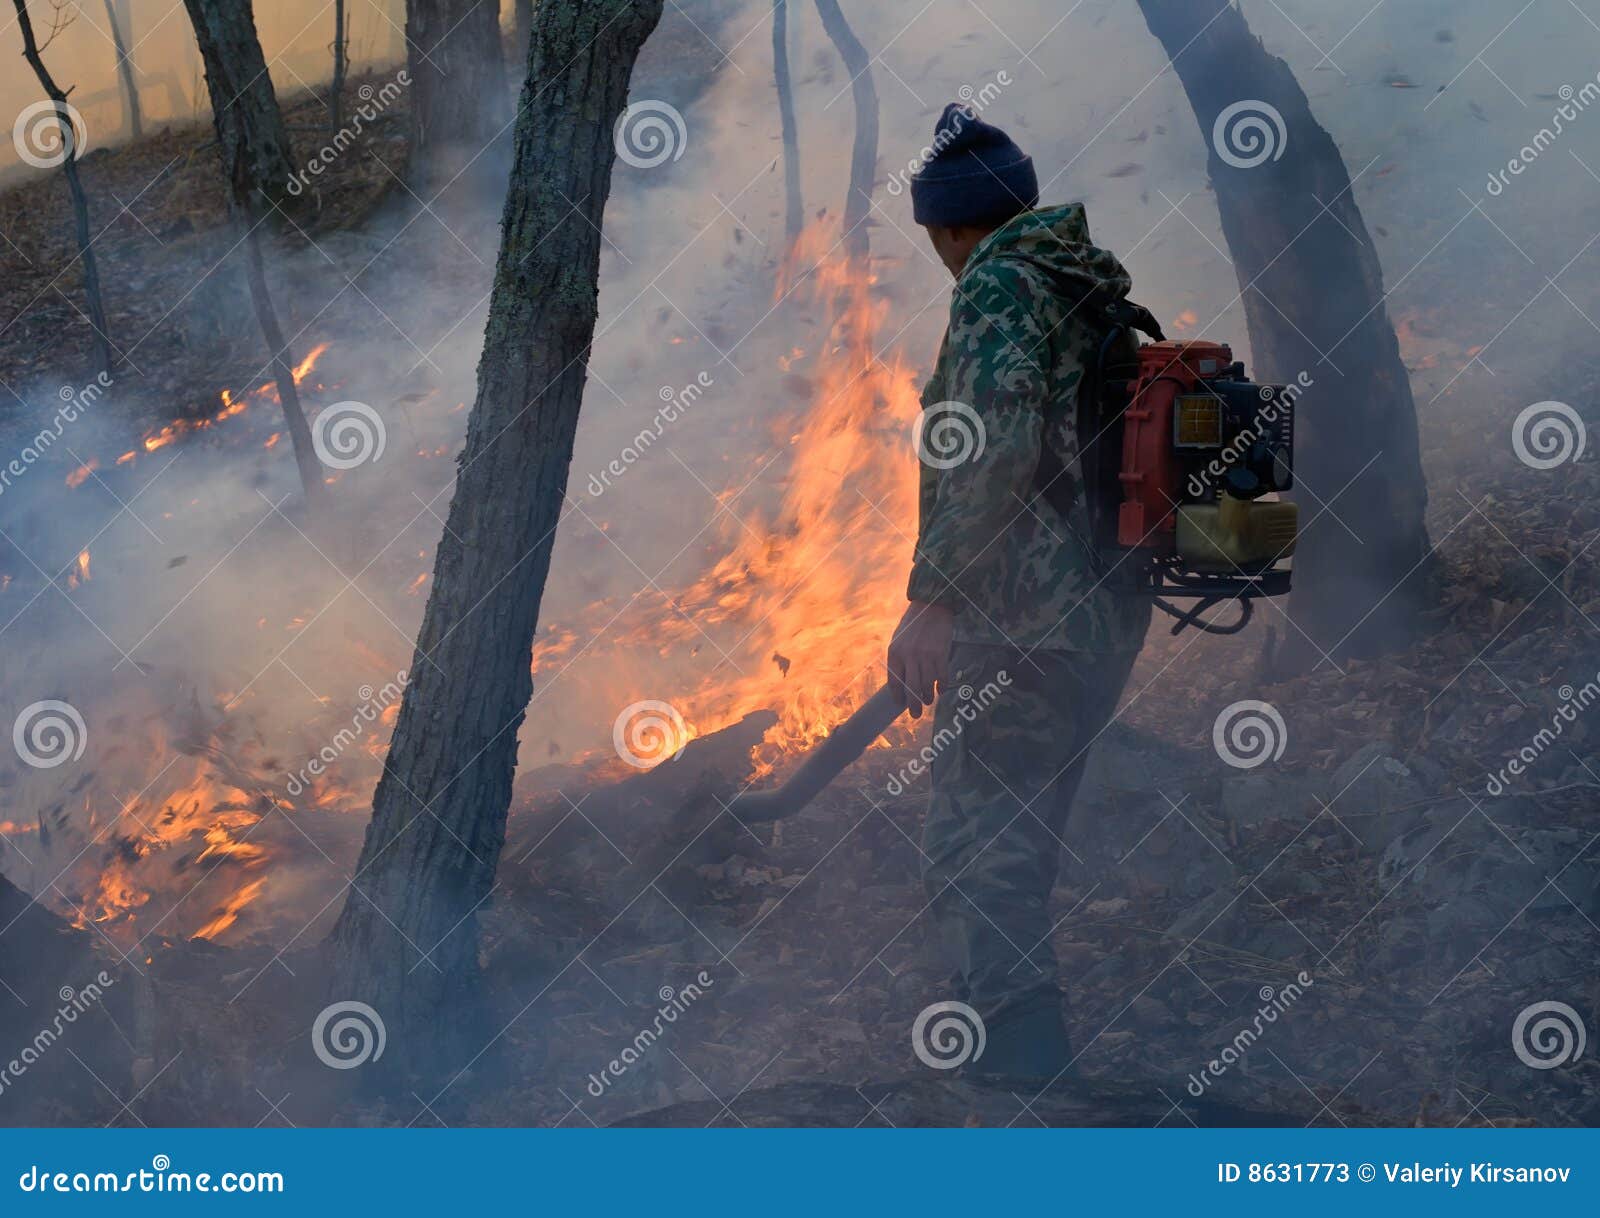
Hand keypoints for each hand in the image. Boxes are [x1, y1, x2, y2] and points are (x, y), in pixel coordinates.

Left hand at [886, 600, 953, 718]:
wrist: (931, 606)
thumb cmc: (913, 625)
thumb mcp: (898, 640)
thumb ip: (899, 660)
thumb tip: (901, 683)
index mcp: (895, 653)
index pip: (894, 681)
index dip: (897, 696)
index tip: (900, 703)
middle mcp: (909, 656)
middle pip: (911, 688)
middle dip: (913, 705)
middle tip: (916, 715)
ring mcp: (925, 656)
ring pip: (927, 685)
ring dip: (928, 697)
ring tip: (928, 700)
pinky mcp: (941, 655)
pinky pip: (941, 678)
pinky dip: (942, 687)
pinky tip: (941, 690)